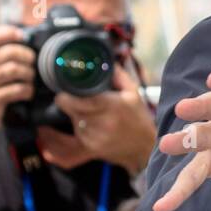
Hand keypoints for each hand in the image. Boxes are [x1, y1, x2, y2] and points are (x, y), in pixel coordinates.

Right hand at [0, 26, 34, 135]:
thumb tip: (20, 35)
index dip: (7, 33)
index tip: (21, 35)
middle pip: (8, 53)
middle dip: (26, 55)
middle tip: (31, 61)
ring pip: (13, 69)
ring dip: (28, 73)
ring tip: (29, 77)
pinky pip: (17, 89)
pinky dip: (27, 89)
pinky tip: (27, 91)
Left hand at [40, 65, 155, 175]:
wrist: (145, 147)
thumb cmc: (139, 118)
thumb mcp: (134, 93)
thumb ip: (118, 75)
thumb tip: (104, 62)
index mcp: (111, 105)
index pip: (75, 100)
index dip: (65, 95)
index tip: (66, 92)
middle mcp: (102, 122)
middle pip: (70, 110)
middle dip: (69, 103)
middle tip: (76, 100)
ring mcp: (95, 137)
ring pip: (73, 122)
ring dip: (76, 116)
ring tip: (91, 115)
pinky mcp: (90, 148)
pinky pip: (75, 136)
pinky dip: (78, 129)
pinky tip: (91, 128)